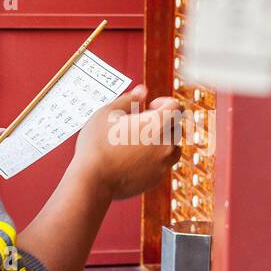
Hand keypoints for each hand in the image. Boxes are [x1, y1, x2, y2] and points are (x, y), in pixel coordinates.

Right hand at [71, 84, 181, 200]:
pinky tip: (135, 157)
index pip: (177, 106)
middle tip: (141, 123)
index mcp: (157, 123)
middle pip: (176, 126)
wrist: (93, 179)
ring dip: (163, 140)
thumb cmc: (97, 144)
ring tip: (141, 140)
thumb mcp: (108, 112)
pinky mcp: (157, 178)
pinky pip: (163, 163)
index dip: (165, 102)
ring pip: (174, 147)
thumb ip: (128, 99)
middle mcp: (166, 143)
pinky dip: (156, 157)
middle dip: (163, 121)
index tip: (151, 106)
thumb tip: (143, 91)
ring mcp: (163, 163)